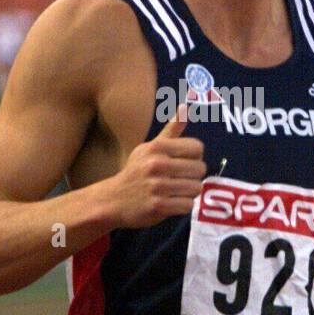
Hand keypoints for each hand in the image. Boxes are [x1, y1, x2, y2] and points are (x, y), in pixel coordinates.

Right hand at [102, 104, 206, 227]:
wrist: (113, 200)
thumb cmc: (136, 171)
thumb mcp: (149, 148)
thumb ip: (171, 130)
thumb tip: (185, 107)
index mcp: (158, 147)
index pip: (197, 148)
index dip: (195, 157)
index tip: (184, 163)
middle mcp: (157, 164)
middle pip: (200, 169)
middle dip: (194, 176)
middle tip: (180, 180)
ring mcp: (158, 186)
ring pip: (196, 188)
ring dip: (189, 192)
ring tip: (176, 191)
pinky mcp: (158, 206)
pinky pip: (188, 205)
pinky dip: (183, 206)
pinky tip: (172, 202)